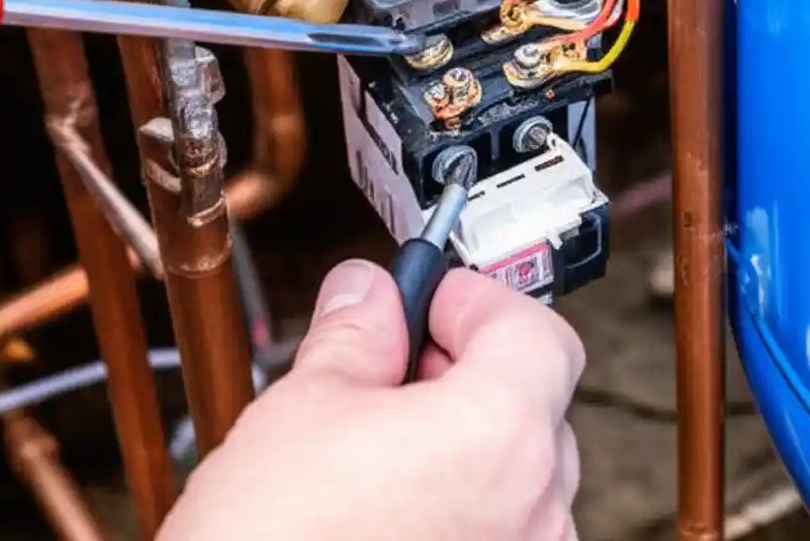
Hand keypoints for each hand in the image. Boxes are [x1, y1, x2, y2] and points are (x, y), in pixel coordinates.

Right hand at [160, 261, 585, 540]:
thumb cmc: (271, 540)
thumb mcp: (303, 406)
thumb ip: (356, 332)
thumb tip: (367, 293)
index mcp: (500, 434)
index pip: (536, 331)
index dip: (477, 303)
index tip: (428, 302)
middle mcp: (537, 506)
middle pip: (533, 399)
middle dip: (465, 371)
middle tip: (392, 366)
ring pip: (521, 471)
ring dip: (466, 441)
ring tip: (379, 445)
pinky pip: (505, 528)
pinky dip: (465, 503)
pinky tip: (393, 504)